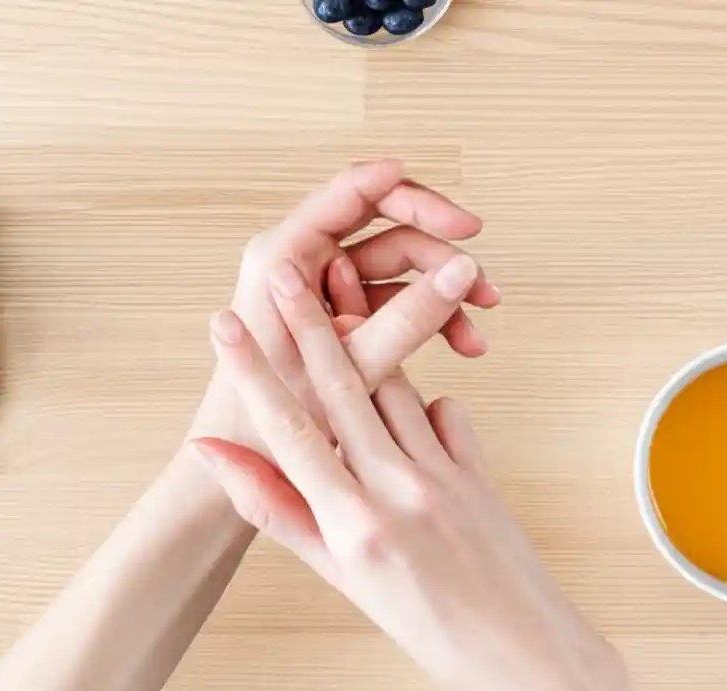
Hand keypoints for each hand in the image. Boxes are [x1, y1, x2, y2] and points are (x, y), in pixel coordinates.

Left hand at [190, 159, 500, 453]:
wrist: (244, 460)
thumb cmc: (272, 419)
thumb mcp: (351, 368)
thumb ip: (408, 318)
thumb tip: (464, 273)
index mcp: (282, 254)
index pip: (353, 194)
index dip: (413, 195)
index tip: (461, 220)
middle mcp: (298, 258)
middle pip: (384, 225)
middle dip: (439, 253)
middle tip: (482, 277)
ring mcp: (317, 282)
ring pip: (395, 263)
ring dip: (441, 290)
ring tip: (478, 331)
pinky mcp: (335, 309)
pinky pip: (390, 294)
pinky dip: (426, 314)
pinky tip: (460, 342)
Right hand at [194, 264, 645, 690]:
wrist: (527, 653)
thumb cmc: (429, 628)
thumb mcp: (341, 580)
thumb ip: (280, 512)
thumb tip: (218, 457)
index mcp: (355, 523)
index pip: (291, 431)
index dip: (255, 372)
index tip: (226, 323)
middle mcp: (399, 490)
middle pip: (345, 388)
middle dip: (310, 322)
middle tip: (285, 268)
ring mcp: (446, 476)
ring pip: (396, 388)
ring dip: (365, 346)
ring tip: (339, 297)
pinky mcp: (481, 471)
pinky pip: (444, 412)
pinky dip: (423, 401)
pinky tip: (413, 407)